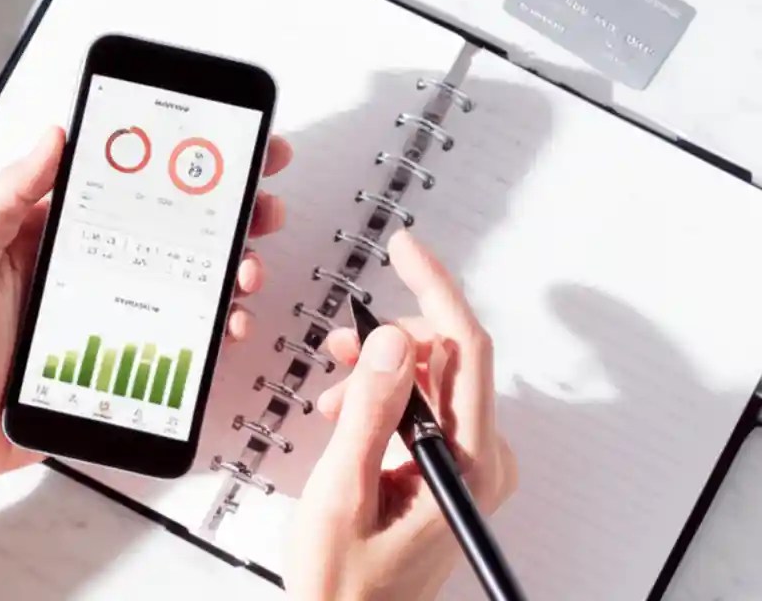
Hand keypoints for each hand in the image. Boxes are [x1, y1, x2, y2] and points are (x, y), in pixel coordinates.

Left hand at [0, 126, 292, 481]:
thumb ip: (6, 194)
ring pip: (188, 281)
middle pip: (172, 227)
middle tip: (259, 199)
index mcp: (52, 232)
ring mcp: (110, 314)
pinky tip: (227, 321)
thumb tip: (52, 136)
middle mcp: (89, 268)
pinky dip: (215, 328)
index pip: (124, 181)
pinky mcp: (122, 360)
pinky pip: (181, 339)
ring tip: (246, 265)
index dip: (173, 160)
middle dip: (225, 209)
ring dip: (231, 266)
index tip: (216, 140)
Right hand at [286, 231, 517, 600]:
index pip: (466, 349)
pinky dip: (383, 398)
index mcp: (469, 464)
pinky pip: (424, 405)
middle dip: (389, 342)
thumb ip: (371, 411)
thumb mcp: (344, 489)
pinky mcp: (452, 466)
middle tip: (340, 348)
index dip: (434, 288)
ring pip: (430, 378)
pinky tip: (349, 416)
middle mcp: (482, 459)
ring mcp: (470, 462)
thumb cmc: (347, 582)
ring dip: (379, 373)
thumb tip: (394, 340)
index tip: (406, 249)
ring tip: (334, 401)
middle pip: (447, 357)